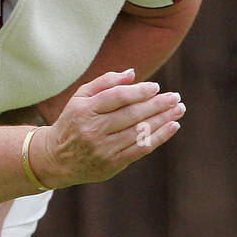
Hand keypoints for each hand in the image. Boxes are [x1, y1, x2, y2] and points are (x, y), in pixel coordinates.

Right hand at [31, 69, 184, 188]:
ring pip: (139, 131)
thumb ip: (105, 83)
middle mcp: (93, 130)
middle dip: (157, 104)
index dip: (139, 91)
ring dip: (163, 119)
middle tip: (175, 97)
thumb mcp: (80, 98)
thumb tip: (132, 73)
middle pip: (132, 114)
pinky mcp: (112, 163)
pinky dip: (159, 137)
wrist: (57, 158)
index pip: (117, 98)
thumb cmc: (73, 122)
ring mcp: (103, 149)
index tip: (155, 87)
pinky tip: (172, 126)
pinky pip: (140, 148)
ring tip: (179, 109)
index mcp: (84, 110)